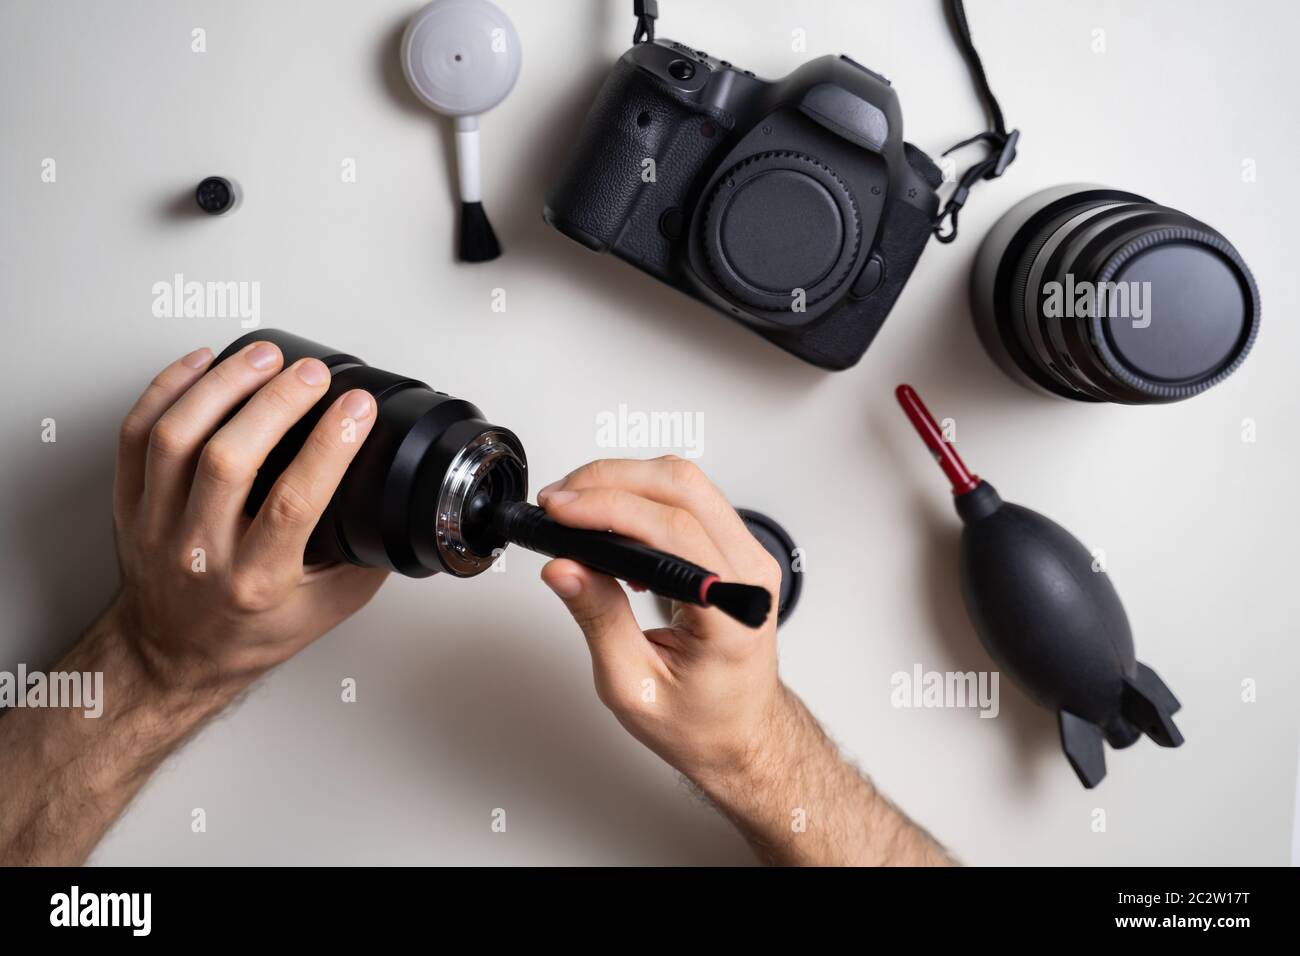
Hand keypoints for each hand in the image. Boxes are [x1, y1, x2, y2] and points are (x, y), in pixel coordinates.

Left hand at [111, 340, 388, 691]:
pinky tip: (203, 363)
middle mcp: (201, 552)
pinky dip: (168, 388)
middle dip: (276, 402)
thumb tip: (400, 503)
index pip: (294, 502)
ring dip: (223, 386)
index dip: (329, 446)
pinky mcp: (130, 503)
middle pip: (230, 459)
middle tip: (312, 372)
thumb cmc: (247, 633)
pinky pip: (137, 434)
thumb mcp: (325, 610)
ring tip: (263, 356)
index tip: (357, 408)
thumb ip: (365, 559)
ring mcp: (157, 525)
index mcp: (257, 581)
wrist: (172, 657)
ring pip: (178, 437)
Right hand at [536, 456, 783, 788]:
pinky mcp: (733, 551)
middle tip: (557, 502)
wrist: (740, 735)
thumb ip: (598, 619)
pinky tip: (607, 521)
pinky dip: (640, 497)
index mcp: (732, 610)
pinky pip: (688, 501)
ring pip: (685, 483)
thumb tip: (563, 567)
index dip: (609, 508)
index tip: (560, 511)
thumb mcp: (633, 685)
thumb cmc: (702, 723)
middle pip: (682, 486)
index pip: (673, 530)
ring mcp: (747, 557)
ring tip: (574, 507)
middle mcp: (748, 574)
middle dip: (609, 480)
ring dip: (623, 481)